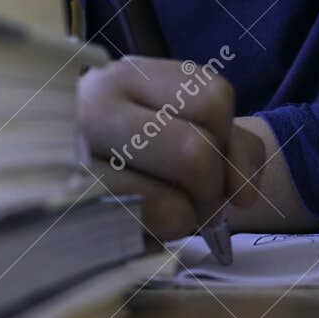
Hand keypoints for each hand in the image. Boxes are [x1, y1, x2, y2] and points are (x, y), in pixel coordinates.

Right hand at [79, 57, 266, 240]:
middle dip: (212, 187)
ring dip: (187, 220)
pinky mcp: (78, 223)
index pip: (213, 100)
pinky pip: (147, 239)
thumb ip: (239, 150)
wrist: (80, 185)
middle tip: (195, 194)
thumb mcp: (197, 130)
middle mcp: (90, 113)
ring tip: (165, 208)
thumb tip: (242, 194)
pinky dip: (162, 238)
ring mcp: (76, 170)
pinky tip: (143, 223)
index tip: (207, 147)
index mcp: (125, 77)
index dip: (227, 136)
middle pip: (194, 154)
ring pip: (172, 206)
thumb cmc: (154, 153)